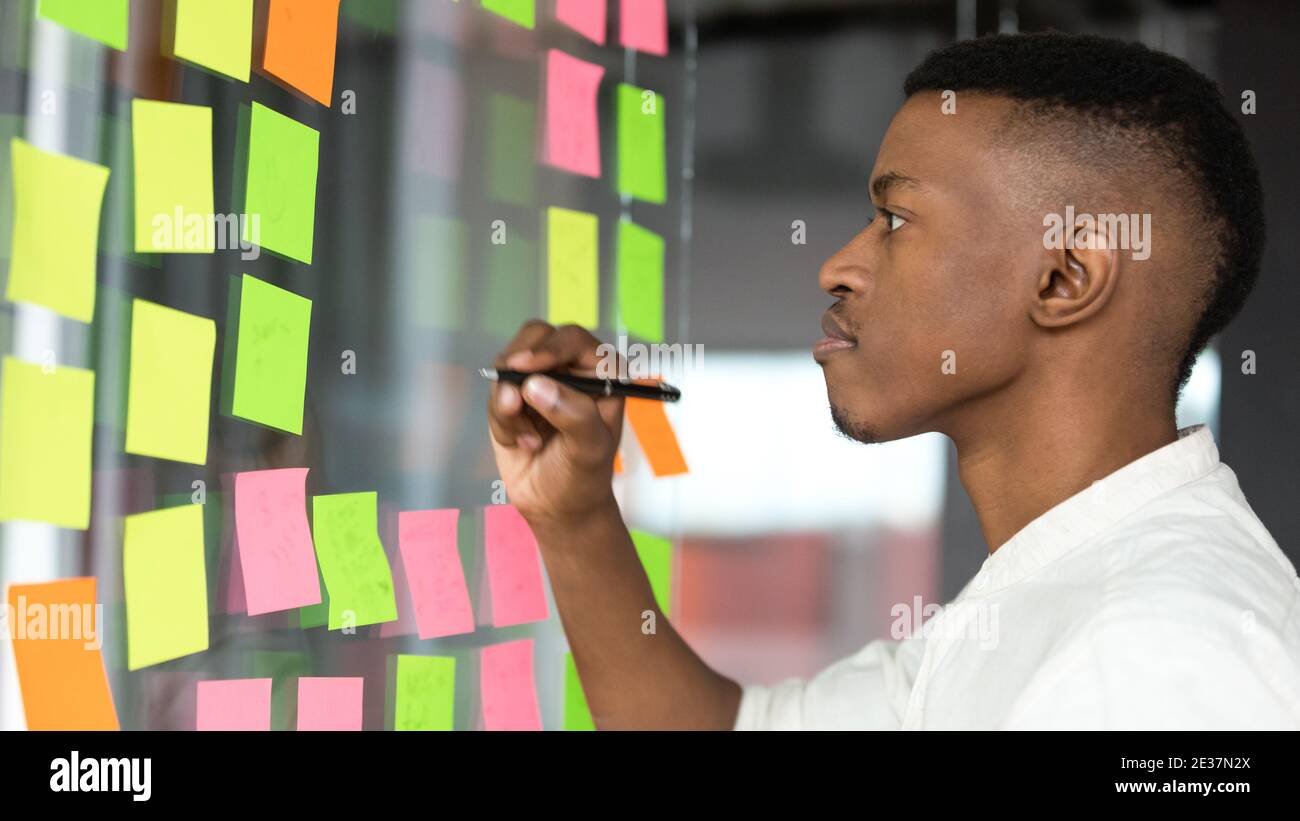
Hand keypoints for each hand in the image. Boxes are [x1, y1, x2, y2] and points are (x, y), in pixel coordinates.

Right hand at [486, 321, 622, 525]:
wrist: (557, 506)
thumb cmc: (584, 476)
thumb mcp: (589, 449)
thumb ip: (572, 415)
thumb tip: (536, 386)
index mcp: (602, 371)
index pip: (573, 340)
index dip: (549, 348)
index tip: (525, 368)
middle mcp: (571, 368)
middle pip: (535, 337)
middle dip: (518, 368)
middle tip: (511, 402)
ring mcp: (540, 379)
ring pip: (508, 364)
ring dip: (510, 404)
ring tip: (528, 440)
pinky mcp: (514, 396)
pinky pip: (495, 392)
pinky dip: (503, 420)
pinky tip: (522, 442)